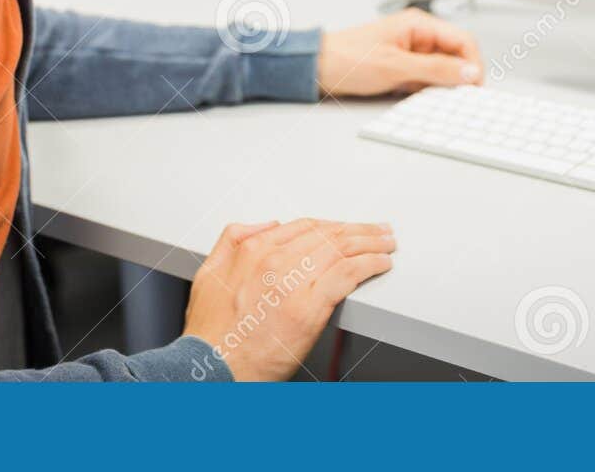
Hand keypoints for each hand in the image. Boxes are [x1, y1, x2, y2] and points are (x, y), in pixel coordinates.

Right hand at [183, 218, 395, 380]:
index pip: (305, 227)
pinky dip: (370, 264)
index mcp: (252, 249)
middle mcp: (273, 260)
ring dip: (371, 242)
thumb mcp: (208, 273)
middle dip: (359, 230)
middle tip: (378, 230)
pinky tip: (381, 263)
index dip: (332, 225)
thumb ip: (232, 240)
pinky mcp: (309, 308)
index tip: (346, 228)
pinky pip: (348, 274)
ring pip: (342, 249)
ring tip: (386, 242)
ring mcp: (292, 283)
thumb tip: (265, 225)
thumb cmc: (211, 332)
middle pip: (329, 235)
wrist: (211, 369)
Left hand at [317, 8, 483, 97]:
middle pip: (456, 56)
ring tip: (436, 99)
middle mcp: (418, 36)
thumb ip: (434, 69)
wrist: (318, 69)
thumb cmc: (348, 58)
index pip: (462, 40)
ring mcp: (412, 53)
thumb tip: (468, 72)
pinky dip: (428, 91)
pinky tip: (420, 98)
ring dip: (443, 86)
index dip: (474, 64)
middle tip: (461, 98)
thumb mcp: (395, 66)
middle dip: (460, 77)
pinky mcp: (404, 69)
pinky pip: (427, 80)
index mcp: (419, 25)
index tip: (475, 87)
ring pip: (443, 70)